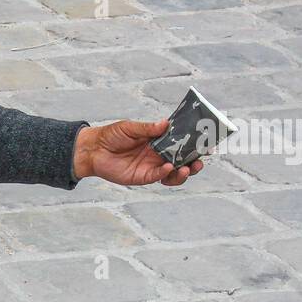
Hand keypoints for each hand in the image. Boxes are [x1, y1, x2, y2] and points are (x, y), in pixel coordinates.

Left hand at [74, 119, 203, 187]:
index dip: (194, 143)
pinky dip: (165, 173)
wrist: (93, 150)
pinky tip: (169, 168)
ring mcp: (152, 166)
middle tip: (201, 159)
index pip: (181, 142)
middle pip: (182, 159)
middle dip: (194, 160)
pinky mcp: (143, 177)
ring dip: (184, 171)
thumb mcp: (130, 128)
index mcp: (159, 140)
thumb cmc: (112, 136)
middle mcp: (159, 154)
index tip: (208, 143)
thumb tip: (166, 124)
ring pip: (174, 172)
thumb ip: (148, 128)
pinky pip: (158, 177)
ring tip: (188, 168)